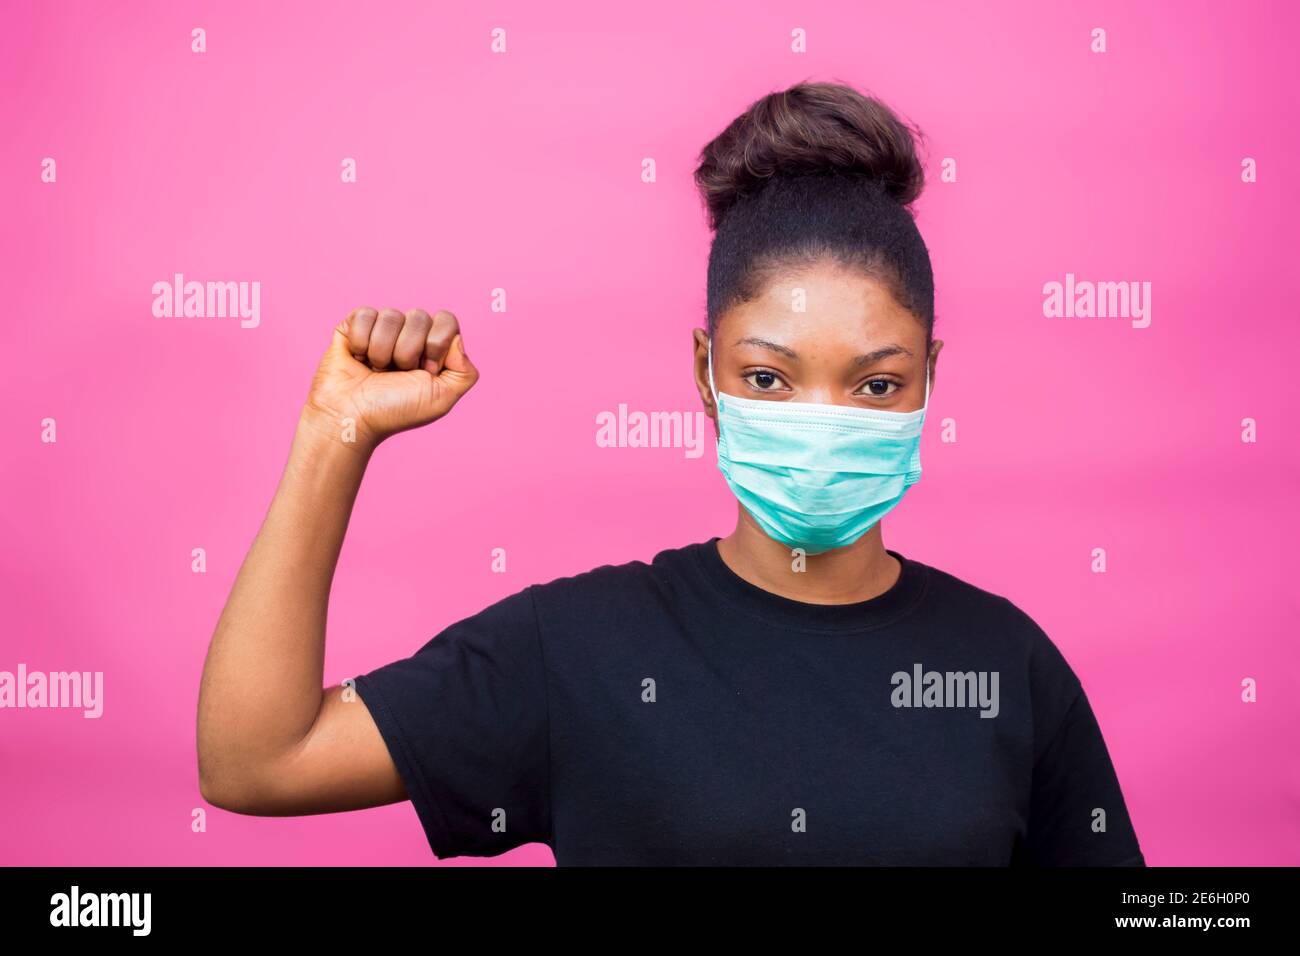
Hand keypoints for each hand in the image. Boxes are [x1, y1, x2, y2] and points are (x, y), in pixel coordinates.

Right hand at [304, 307, 478, 448]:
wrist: (351, 417)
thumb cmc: (394, 411)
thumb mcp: (442, 399)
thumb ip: (465, 372)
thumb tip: (457, 338)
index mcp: (433, 349)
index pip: (447, 321)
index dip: (436, 345)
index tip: (425, 372)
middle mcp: (409, 335)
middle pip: (420, 316)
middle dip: (408, 352)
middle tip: (397, 374)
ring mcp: (381, 329)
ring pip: (391, 316)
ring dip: (382, 351)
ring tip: (375, 370)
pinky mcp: (354, 325)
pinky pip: (365, 315)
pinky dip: (361, 343)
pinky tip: (358, 359)